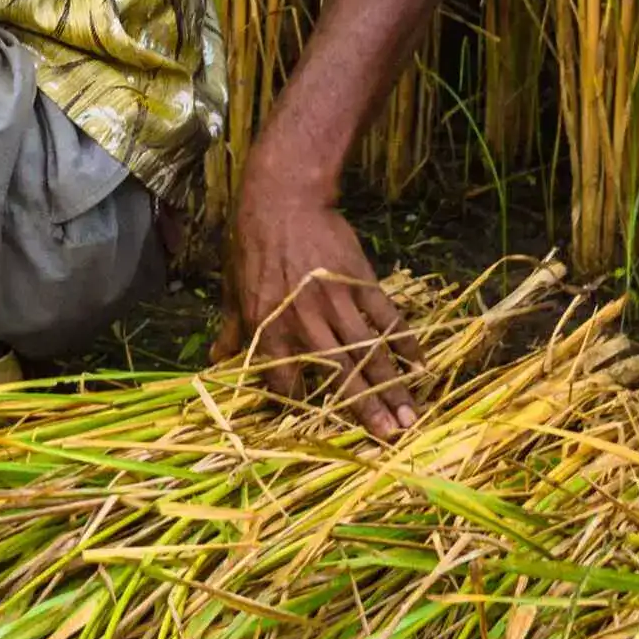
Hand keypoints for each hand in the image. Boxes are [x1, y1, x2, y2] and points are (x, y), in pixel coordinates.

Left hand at [226, 166, 418, 433]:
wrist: (282, 199)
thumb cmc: (251, 245)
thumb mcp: (233, 289)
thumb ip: (232, 329)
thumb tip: (217, 360)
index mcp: (270, 329)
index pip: (288, 383)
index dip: (306, 408)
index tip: (327, 430)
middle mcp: (305, 322)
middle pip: (340, 374)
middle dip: (367, 409)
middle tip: (391, 439)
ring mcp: (337, 301)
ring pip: (368, 352)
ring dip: (392, 386)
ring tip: (412, 416)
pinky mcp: (361, 280)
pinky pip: (387, 318)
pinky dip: (406, 343)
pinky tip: (421, 366)